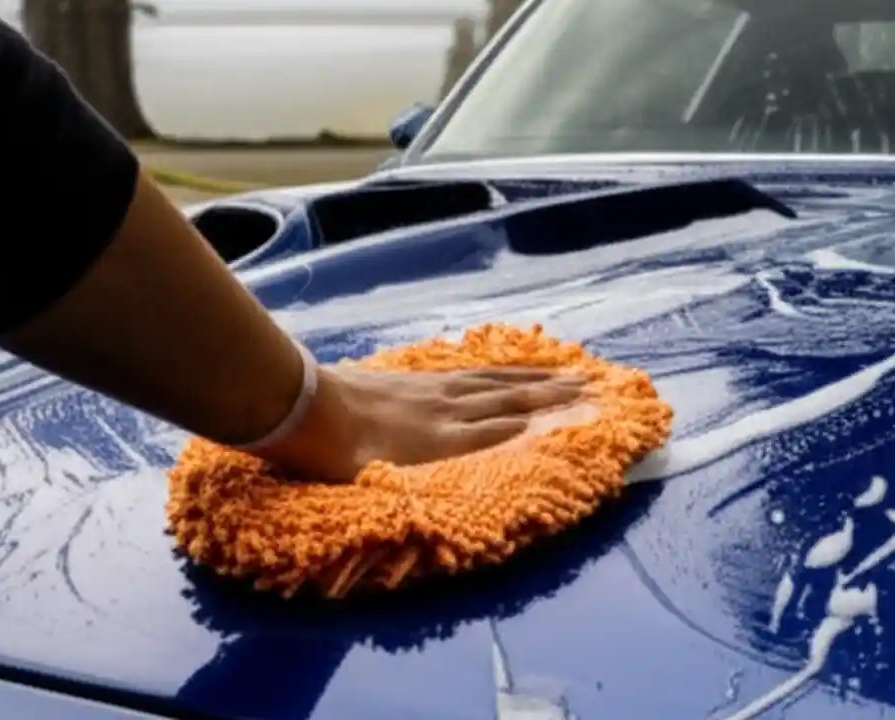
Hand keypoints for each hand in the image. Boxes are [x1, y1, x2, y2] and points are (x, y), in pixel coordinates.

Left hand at [255, 365, 586, 480]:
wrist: (299, 403)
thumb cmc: (335, 455)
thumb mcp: (381, 479)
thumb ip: (426, 485)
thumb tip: (452, 502)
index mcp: (443, 438)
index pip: (508, 427)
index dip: (550, 421)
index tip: (589, 412)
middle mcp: (448, 409)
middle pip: (511, 399)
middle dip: (555, 394)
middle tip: (595, 386)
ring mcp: (433, 389)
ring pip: (495, 381)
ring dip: (535, 378)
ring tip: (568, 373)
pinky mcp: (417, 378)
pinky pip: (471, 371)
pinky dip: (499, 369)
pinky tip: (508, 368)